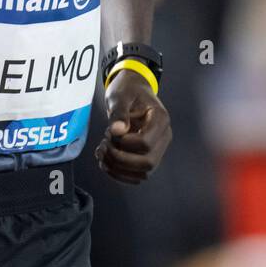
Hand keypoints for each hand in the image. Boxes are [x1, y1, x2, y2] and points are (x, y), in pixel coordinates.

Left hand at [94, 69, 170, 184]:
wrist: (132, 90)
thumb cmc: (128, 91)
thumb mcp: (120, 96)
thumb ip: (118, 112)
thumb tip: (117, 131)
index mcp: (160, 120)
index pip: (146, 143)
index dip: (124, 143)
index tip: (110, 131)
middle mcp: (163, 137)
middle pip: (148, 163)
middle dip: (120, 158)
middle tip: (104, 144)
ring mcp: (157, 149)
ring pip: (142, 174)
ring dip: (117, 168)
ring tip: (102, 151)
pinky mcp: (146, 157)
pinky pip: (136, 175)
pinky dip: (118, 173)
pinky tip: (104, 160)